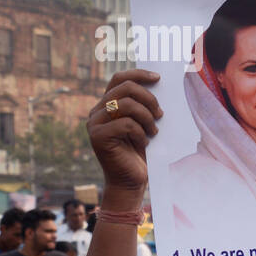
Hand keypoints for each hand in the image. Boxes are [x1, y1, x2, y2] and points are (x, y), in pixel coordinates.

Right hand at [87, 70, 161, 201]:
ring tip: (154, 131)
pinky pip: (125, 124)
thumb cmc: (141, 152)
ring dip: (146, 117)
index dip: (138, 74)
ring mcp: (95, 123)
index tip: (158, 78)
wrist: (131, 180)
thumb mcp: (144, 124)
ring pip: (125, 105)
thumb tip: (158, 84)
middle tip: (160, 114)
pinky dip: (140, 133)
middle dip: (148, 98)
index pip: (119, 79)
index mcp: (107, 104)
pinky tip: (144, 143)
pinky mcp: (98, 137)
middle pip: (125, 88)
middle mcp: (97, 111)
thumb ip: (143, 106)